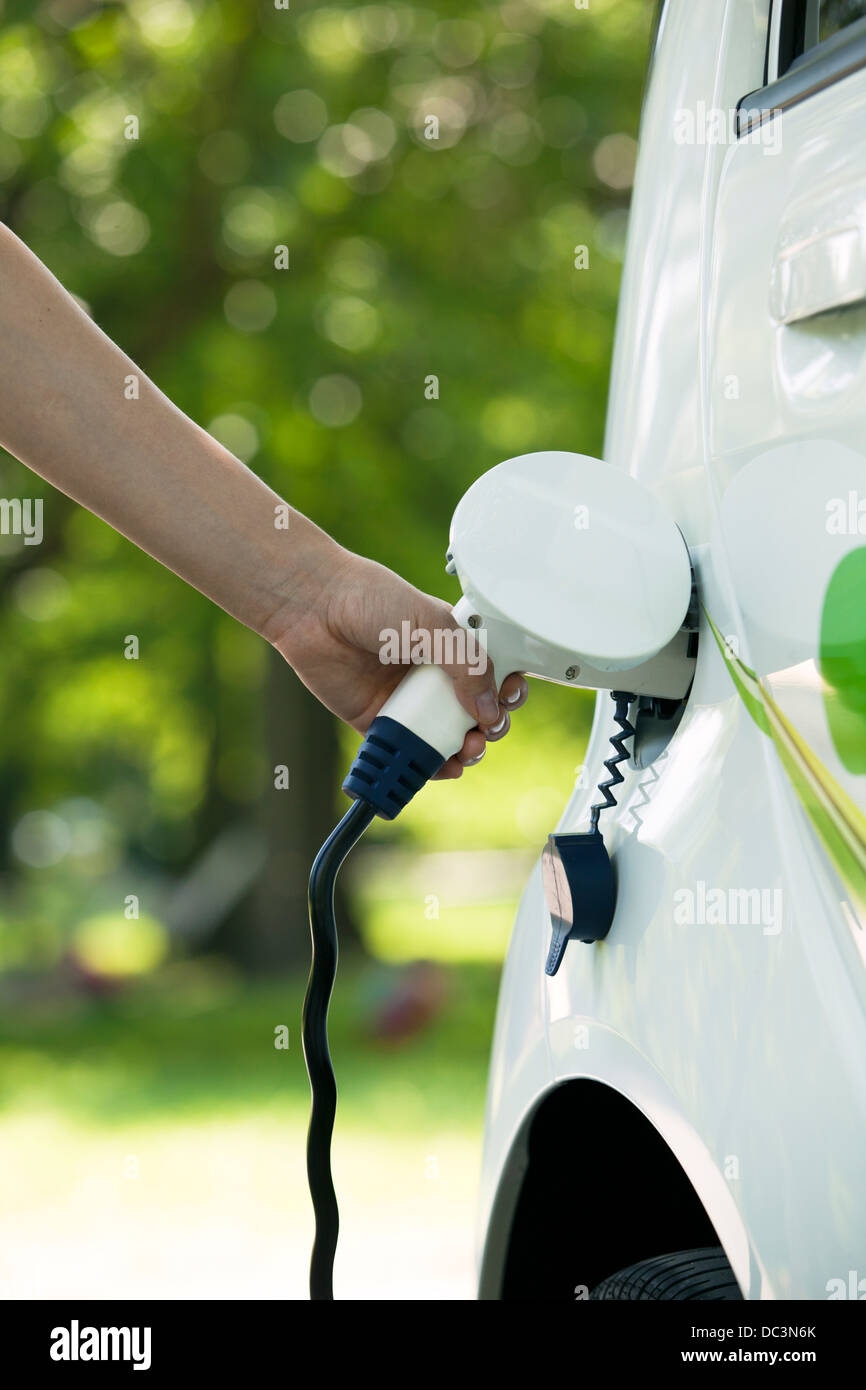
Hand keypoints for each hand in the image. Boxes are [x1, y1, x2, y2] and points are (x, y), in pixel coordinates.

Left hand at [271, 549, 527, 778]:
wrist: (314, 607)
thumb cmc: (369, 598)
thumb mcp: (432, 623)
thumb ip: (467, 664)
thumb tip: (489, 709)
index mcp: (451, 643)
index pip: (493, 672)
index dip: (507, 689)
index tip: (509, 697)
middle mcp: (432, 672)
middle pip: (475, 710)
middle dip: (490, 726)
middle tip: (488, 730)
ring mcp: (406, 698)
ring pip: (446, 735)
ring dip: (465, 750)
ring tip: (467, 751)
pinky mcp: (378, 720)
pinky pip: (409, 749)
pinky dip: (429, 765)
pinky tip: (443, 767)